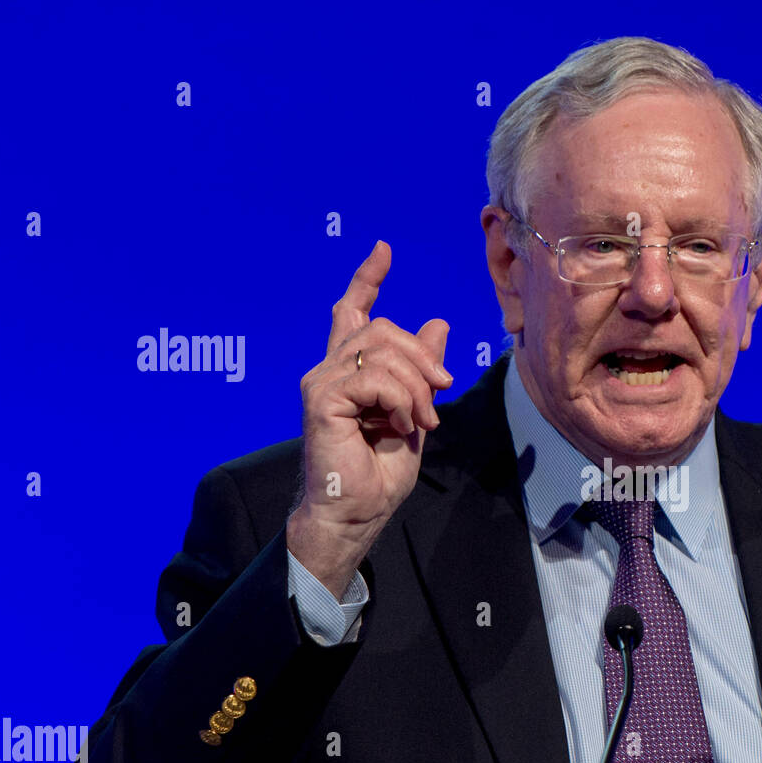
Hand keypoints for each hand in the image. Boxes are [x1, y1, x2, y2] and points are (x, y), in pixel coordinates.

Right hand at [288, 241, 452, 597]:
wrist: (357, 513)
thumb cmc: (379, 475)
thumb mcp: (416, 414)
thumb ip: (422, 373)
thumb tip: (438, 323)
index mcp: (350, 372)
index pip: (353, 312)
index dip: (368, 279)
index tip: (383, 249)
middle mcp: (331, 370)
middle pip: (382, 328)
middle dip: (422, 357)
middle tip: (440, 394)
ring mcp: (322, 381)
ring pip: (382, 350)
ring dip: (416, 387)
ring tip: (420, 422)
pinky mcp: (321, 399)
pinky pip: (374, 377)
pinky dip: (401, 400)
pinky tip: (402, 426)